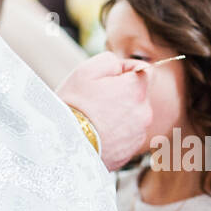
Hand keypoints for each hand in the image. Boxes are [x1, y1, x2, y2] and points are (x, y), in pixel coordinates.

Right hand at [56, 51, 151, 171]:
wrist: (66, 145)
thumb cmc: (75, 105)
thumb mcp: (86, 70)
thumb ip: (111, 60)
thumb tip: (123, 67)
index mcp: (137, 89)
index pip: (144, 70)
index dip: (127, 70)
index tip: (110, 77)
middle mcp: (144, 111)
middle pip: (139, 95)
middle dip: (122, 94)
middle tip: (97, 100)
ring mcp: (140, 133)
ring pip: (134, 116)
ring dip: (121, 114)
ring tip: (96, 120)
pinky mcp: (132, 150)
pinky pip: (129, 134)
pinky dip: (118, 132)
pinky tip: (100, 134)